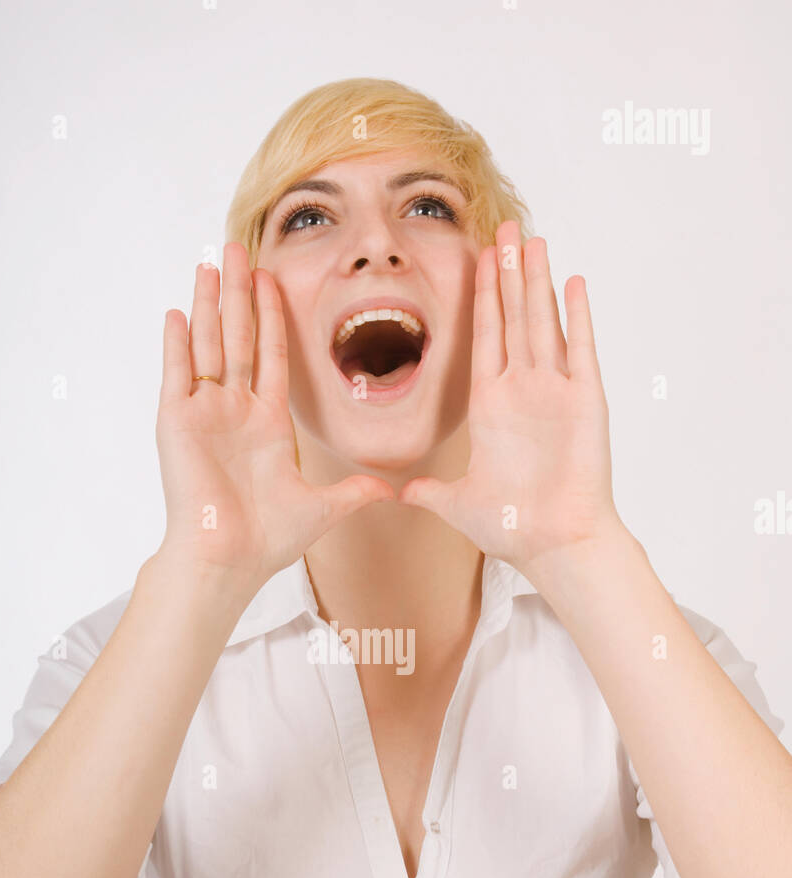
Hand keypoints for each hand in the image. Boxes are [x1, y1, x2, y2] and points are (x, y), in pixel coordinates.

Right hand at [154, 243, 392, 587]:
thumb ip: (353, 492)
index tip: (275, 279)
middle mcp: (234, 411)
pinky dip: (177, 343)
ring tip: (211, 263)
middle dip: (239, 293)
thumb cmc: (266, 541)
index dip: (272, 316)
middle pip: (237, 337)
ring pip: (207, 345)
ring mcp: (204, 414)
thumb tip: (390, 491)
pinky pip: (176, 374)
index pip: (271, 355)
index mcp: (267, 424)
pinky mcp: (177, 424)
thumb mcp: (322, 509)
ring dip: (209, 304)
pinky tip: (180, 311)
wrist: (228, 562)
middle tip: (238, 248)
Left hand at [398, 223, 622, 583]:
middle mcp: (523, 390)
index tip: (478, 258)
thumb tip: (399, 492)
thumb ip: (431, 492)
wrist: (554, 544)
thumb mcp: (459, 504)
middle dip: (509, 271)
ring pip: (544, 321)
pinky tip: (573, 282)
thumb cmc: (513, 529)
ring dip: (538, 280)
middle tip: (505, 225)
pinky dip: (578, 316)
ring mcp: (555, 391)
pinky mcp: (584, 401)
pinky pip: (581, 349)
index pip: (485, 336)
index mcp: (491, 406)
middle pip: (514, 317)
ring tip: (533, 238)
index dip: (482, 296)